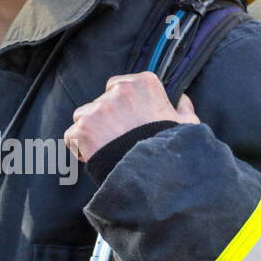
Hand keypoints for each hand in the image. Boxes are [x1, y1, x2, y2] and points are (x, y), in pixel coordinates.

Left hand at [63, 72, 198, 163]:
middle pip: (101, 101)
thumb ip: (184, 110)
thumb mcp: (188, 126)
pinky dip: (79, 147)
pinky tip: (95, 157)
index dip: (122, 106)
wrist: (154, 177)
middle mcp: (119, 90)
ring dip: (91, 130)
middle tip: (118, 139)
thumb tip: (182, 100)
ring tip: (107, 150)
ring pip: (83, 116)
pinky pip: (72, 136)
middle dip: (106, 118)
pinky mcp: (82, 128)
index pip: (120, 86)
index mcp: (144, 83)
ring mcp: (98, 109)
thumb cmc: (172, 151)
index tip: (128, 122)